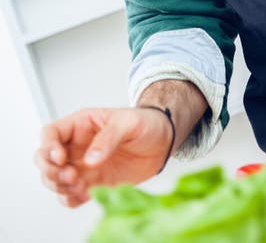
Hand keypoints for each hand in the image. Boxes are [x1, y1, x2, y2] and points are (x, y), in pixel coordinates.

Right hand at [34, 107, 172, 207]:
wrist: (163, 141)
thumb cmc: (146, 122)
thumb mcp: (129, 122)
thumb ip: (109, 138)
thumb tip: (90, 159)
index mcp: (81, 125)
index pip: (50, 134)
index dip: (48, 147)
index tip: (61, 158)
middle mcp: (77, 146)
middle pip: (45, 160)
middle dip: (50, 171)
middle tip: (70, 176)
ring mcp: (83, 166)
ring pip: (54, 180)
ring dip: (59, 187)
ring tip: (80, 186)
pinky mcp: (93, 183)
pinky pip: (71, 196)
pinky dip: (71, 200)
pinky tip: (85, 195)